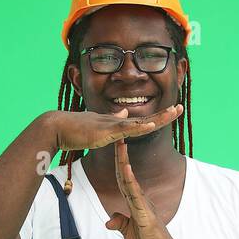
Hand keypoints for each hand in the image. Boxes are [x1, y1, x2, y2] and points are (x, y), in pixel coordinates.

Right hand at [52, 103, 181, 155]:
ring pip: (140, 121)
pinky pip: (126, 129)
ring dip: (158, 117)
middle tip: (181, 107)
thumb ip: (112, 119)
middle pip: (145, 118)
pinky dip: (140, 127)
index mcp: (115, 121)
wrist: (57, 127)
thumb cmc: (74, 129)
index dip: (156, 116)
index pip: (140, 119)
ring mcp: (112, 124)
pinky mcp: (106, 131)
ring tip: (174, 112)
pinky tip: (152, 125)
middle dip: (164, 114)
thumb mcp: (97, 125)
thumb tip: (125, 110)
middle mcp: (116, 120)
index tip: (171, 111)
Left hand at [105, 138, 189, 238]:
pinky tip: (125, 168)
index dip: (117, 165)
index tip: (114, 149)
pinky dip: (130, 181)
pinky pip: (136, 195)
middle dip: (120, 156)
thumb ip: (120, 224)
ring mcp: (144, 206)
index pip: (124, 181)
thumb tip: (109, 220)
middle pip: (126, 175)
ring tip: (120, 144)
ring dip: (124, 162)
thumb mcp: (128, 235)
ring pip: (130, 180)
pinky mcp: (146, 214)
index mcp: (136, 204)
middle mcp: (141, 201)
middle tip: (116, 136)